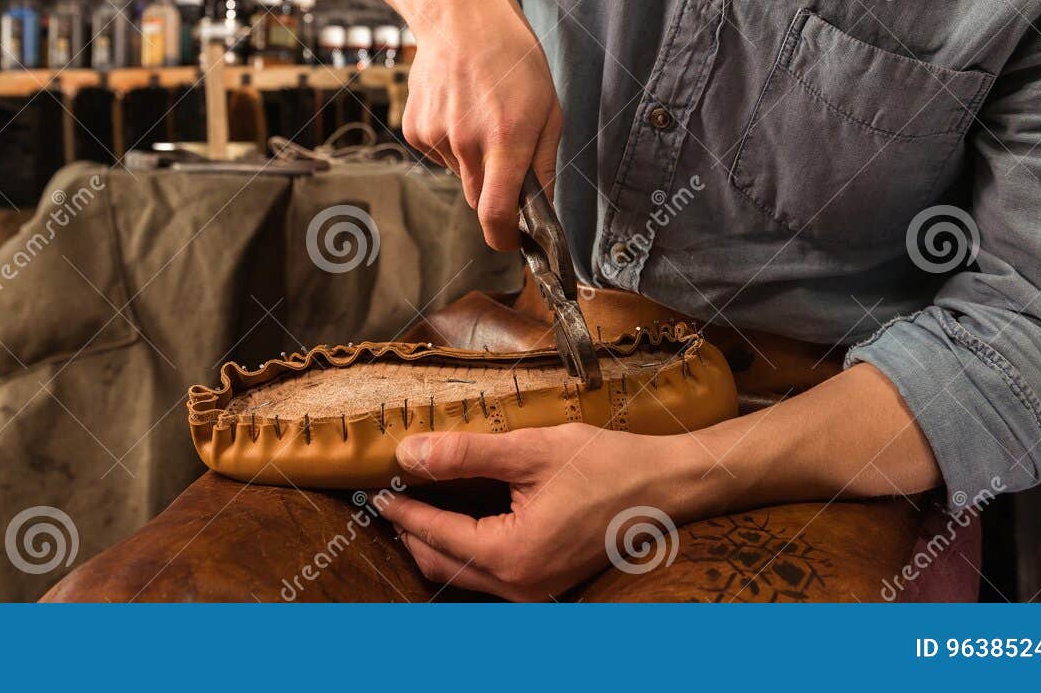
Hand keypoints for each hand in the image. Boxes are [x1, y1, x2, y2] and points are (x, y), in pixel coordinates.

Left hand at [374, 425, 696, 600]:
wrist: (665, 488)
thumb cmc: (606, 465)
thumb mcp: (531, 450)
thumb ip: (465, 454)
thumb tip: (410, 453)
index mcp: (513, 555)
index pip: (436, 534)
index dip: (401, 510)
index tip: (374, 489)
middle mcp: (519, 586)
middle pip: (441, 564)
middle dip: (410, 531)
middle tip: (389, 496)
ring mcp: (534, 591)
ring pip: (462, 574)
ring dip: (435, 542)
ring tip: (415, 503)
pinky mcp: (545, 584)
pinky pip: (488, 573)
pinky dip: (464, 548)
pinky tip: (458, 516)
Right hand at [403, 0, 562, 249]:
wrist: (461, 18)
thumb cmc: (514, 60)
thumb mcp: (549, 109)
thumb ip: (544, 164)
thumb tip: (542, 208)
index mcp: (506, 139)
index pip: (496, 213)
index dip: (504, 238)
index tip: (514, 241)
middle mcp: (466, 141)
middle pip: (479, 199)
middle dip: (496, 190)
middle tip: (506, 151)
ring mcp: (435, 135)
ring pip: (460, 174)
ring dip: (474, 160)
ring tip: (481, 114)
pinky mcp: (414, 129)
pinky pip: (439, 156)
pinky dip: (451, 144)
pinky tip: (459, 108)